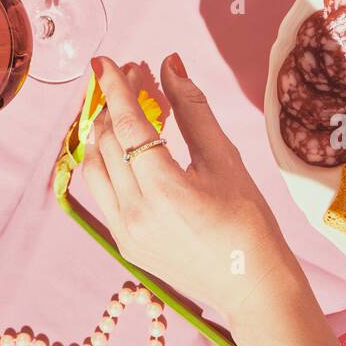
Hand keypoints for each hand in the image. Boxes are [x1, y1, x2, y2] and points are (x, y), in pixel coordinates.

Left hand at [82, 54, 305, 334]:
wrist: (250, 286)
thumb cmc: (247, 220)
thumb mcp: (224, 158)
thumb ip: (192, 109)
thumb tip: (170, 64)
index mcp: (164, 191)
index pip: (127, 125)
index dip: (114, 87)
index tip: (103, 59)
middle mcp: (135, 213)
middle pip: (106, 142)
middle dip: (114, 103)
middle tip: (134, 76)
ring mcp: (124, 231)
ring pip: (95, 166)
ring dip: (104, 131)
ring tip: (126, 107)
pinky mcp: (122, 242)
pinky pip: (102, 191)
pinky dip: (108, 160)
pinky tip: (128, 145)